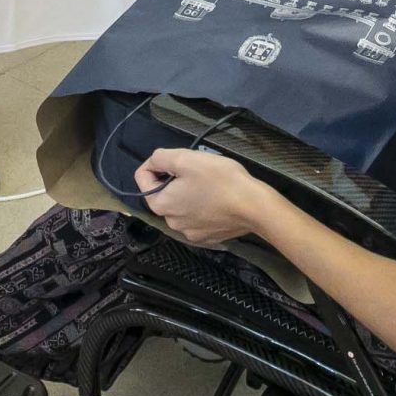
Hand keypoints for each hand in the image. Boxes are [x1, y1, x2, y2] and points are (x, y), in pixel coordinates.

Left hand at [137, 147, 271, 245]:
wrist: (253, 207)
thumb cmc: (219, 179)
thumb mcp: (186, 158)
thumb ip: (161, 157)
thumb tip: (153, 162)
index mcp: (160, 205)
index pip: (142, 178)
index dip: (156, 164)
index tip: (177, 159)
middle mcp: (170, 223)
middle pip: (163, 193)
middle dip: (174, 179)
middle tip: (196, 171)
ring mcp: (189, 233)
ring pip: (180, 206)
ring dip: (188, 193)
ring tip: (209, 184)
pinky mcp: (206, 237)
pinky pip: (196, 217)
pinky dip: (201, 207)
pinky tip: (217, 200)